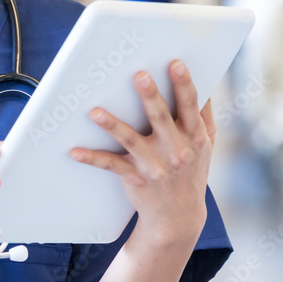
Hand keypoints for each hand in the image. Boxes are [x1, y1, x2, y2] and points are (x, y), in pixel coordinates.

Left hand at [70, 60, 213, 246]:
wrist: (178, 217)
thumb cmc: (192, 171)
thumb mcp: (207, 145)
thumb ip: (205, 115)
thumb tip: (205, 84)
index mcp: (194, 136)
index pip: (190, 105)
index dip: (184, 84)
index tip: (175, 63)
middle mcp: (176, 150)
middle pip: (161, 118)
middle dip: (151, 97)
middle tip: (139, 76)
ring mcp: (154, 165)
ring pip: (131, 140)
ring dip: (113, 126)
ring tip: (96, 112)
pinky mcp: (135, 178)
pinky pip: (111, 165)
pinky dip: (93, 158)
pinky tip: (75, 151)